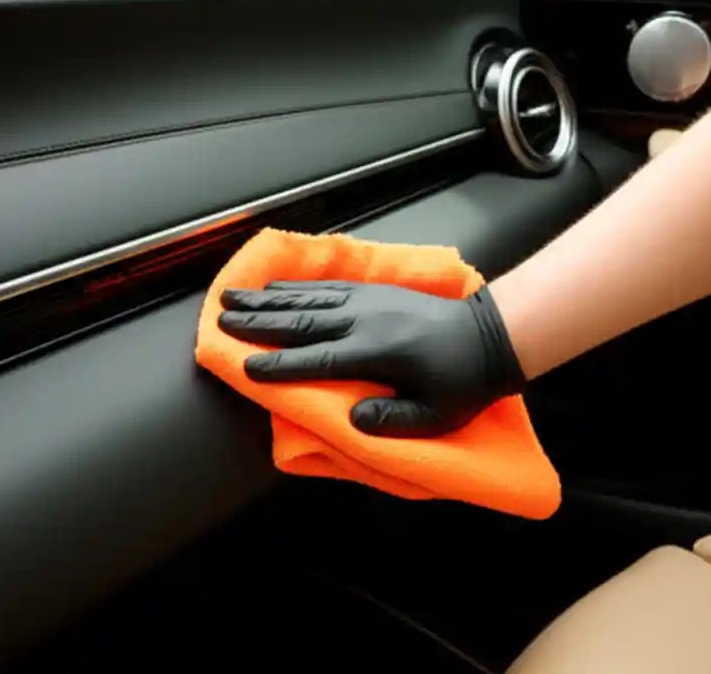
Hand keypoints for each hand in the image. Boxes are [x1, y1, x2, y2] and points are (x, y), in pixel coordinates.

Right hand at [218, 281, 524, 436]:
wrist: (491, 336)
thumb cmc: (462, 383)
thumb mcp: (436, 416)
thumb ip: (393, 422)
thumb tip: (352, 420)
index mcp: (378, 353)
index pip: (318, 360)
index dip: (279, 365)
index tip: (245, 366)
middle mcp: (366, 321)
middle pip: (301, 320)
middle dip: (257, 323)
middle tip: (220, 321)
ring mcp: (368, 301)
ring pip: (308, 299)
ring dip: (267, 300)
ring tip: (232, 298)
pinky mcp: (373, 293)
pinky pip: (325, 288)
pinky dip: (295, 287)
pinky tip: (274, 288)